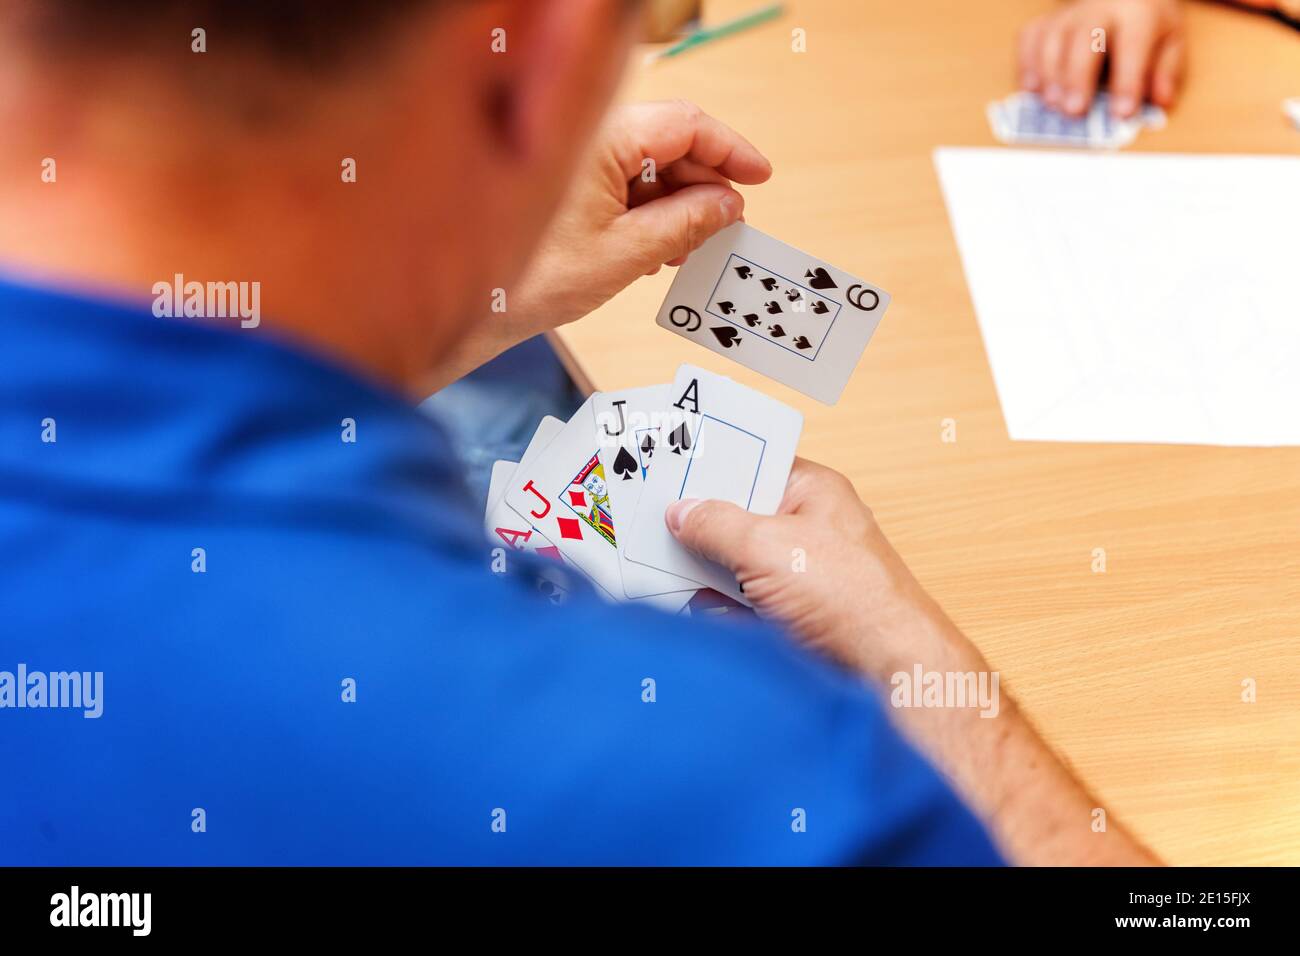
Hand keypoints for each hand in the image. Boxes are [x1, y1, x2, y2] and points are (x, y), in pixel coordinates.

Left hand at [425, 100, 770, 391]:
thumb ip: (684, 223)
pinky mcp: (568, 183)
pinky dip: (648, 209)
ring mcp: (576, 160)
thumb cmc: (533, 279)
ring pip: (647, 165)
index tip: (758, 176)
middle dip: (704, 183)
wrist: (476, 309)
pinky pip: (622, 182)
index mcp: (603, 141)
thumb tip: (725, 205)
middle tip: (728, 224)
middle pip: (668, 142)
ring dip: (677, 201)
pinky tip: (659, 245)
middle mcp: (588, 139)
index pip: (686, 124)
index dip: (729, 149)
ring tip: (690, 246)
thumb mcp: (626, 255)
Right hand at [668, 460, 1160, 865]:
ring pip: (731, 565)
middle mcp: (806, 529)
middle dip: (699, 530)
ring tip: (670, 573)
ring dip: (706, 576)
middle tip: (655, 529)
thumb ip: (716, 523)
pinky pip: (739, 605)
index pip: (751, 464)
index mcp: (812, 492)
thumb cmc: (853, 598)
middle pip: (735, 517)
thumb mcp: (768, 545)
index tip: (665, 472)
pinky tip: (708, 614)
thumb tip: (681, 512)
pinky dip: (721, 612)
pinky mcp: (789, 617)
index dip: (711, 467)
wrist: (889, 674)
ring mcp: (797, 575)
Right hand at [1017, 0, 1185, 117]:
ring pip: (1052, 40)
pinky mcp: (1045, 21)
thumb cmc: (1145, 22)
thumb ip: (1166, 70)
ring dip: (1049, 76)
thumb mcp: (1170, 40)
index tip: (1123, 114)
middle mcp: (1100, 8)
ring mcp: (1068, 14)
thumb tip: (1160, 101)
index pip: (1133, 46)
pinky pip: (1029, 38)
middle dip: (1077, 78)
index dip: (1127, 82)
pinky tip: (1032, 89)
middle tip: (1074, 112)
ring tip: (1053, 105)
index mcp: (1138, 14)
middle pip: (1083, 39)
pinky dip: (1026, 65)